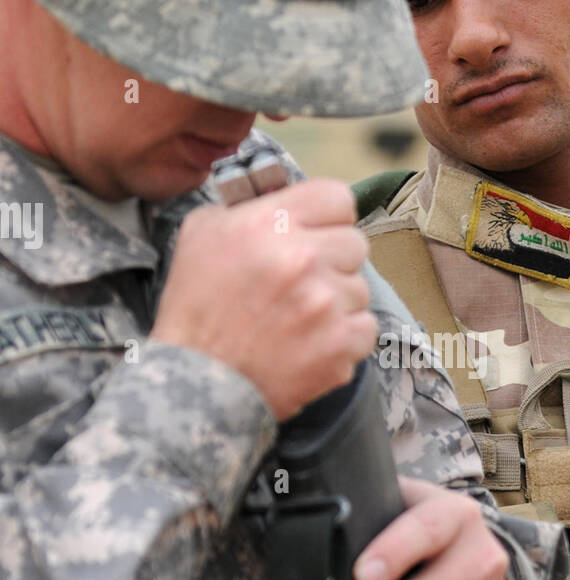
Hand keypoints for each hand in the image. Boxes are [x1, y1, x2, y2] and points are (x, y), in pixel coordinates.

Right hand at [151, 179, 376, 420]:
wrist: (197, 382)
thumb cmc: (196, 309)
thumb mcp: (203, 234)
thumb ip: (248, 206)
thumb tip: (283, 197)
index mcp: (270, 223)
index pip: (337, 197)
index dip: (327, 216)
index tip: (316, 232)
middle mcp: (302, 258)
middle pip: (355, 243)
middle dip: (333, 260)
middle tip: (302, 282)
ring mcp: (326, 304)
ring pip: (360, 288)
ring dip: (337, 302)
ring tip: (298, 319)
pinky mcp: (340, 344)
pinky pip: (364, 328)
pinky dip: (343, 338)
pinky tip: (309, 343)